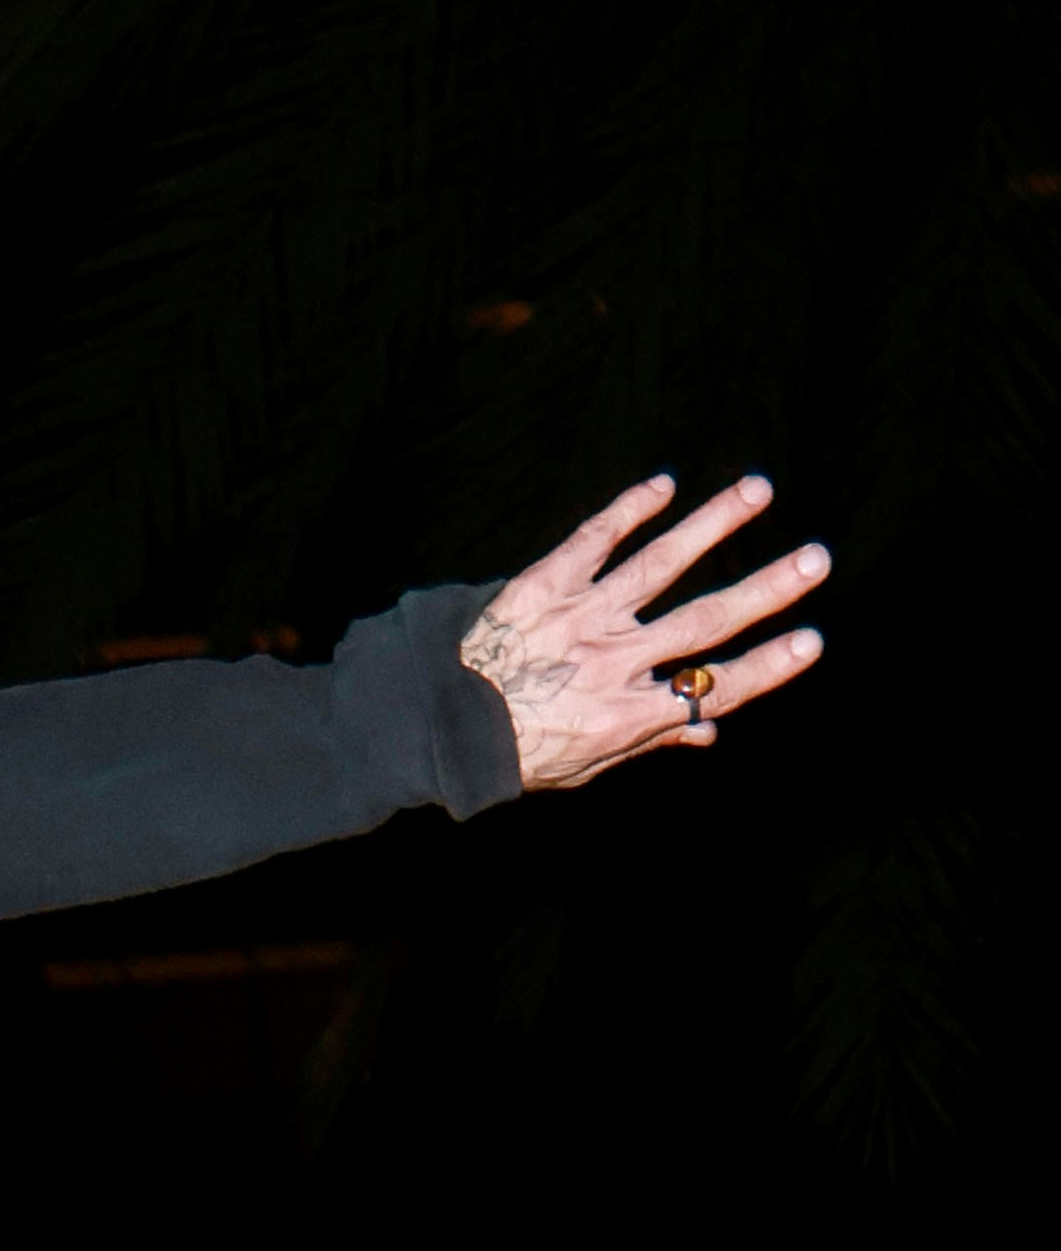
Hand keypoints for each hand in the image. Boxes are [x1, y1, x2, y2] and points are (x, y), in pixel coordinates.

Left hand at [459, 475, 826, 791]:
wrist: (433, 724)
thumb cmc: (510, 751)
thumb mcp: (579, 766)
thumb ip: (646, 740)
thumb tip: (708, 727)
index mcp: (622, 713)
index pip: (710, 689)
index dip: (765, 668)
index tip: (811, 641)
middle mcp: (610, 661)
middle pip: (702, 622)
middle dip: (765, 590)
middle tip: (816, 559)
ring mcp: (580, 617)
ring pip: (659, 564)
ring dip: (712, 524)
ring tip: (757, 490)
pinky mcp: (544, 585)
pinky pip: (592, 540)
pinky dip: (628, 510)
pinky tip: (664, 485)